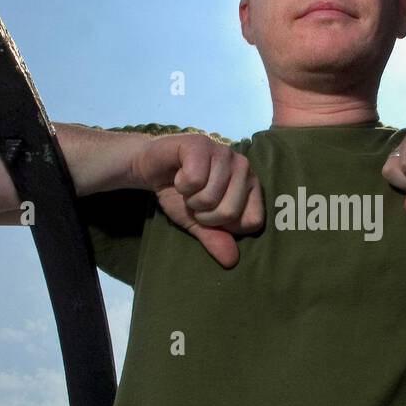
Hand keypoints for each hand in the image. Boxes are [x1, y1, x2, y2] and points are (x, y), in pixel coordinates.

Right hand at [132, 134, 264, 267]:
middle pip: (230, 212)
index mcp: (252, 187)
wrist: (154, 169)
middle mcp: (244, 167)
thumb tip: (231, 261)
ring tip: (187, 187)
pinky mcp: (202, 144)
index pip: (251, 222)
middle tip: (194, 200)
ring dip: (190, 199)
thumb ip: (216, 239)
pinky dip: (180, 184)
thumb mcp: (198, 223)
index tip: (210, 214)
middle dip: (203, 214)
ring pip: (210, 197)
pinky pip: (194, 180)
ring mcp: (225, 153)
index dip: (224, 226)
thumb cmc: (182, 194)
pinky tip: (180, 174)